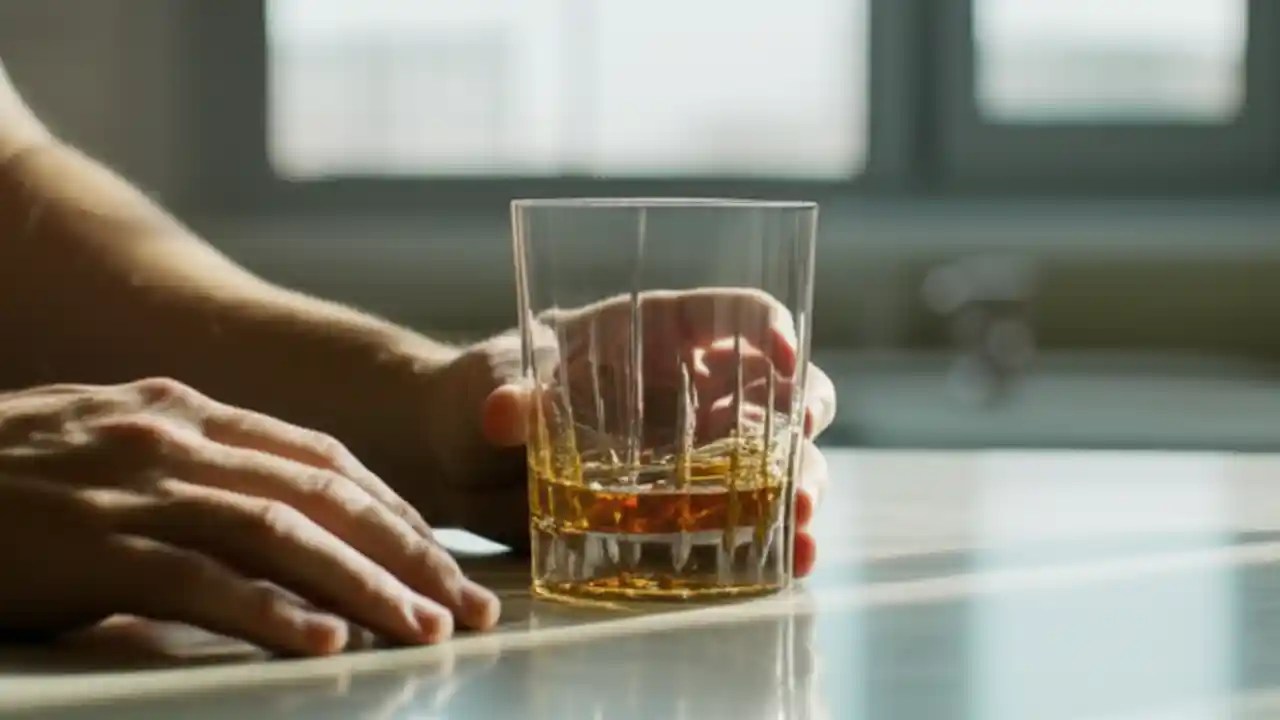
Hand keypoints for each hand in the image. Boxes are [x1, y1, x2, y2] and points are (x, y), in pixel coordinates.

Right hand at [0, 378, 498, 655]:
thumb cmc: (11, 475)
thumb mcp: (116, 445)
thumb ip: (199, 467)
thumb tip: (286, 517)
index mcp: (189, 411)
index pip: (325, 459)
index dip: (396, 511)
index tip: (445, 557)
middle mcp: (177, 437)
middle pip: (326, 493)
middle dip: (410, 551)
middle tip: (468, 603)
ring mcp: (136, 487)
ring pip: (283, 533)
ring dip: (365, 585)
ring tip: (425, 629)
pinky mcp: (95, 545)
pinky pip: (202, 582)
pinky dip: (270, 613)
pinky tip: (323, 641)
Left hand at [424, 289, 836, 576]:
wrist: (458, 455)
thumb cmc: (485, 384)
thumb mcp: (493, 378)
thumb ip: (506, 390)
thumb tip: (505, 413)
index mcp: (658, 334)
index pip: (733, 313)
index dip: (769, 327)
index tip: (782, 356)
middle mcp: (695, 390)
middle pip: (781, 388)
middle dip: (806, 413)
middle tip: (803, 444)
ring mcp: (696, 453)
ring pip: (778, 459)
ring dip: (802, 486)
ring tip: (802, 524)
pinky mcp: (682, 508)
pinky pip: (745, 520)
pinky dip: (774, 541)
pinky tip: (790, 563)